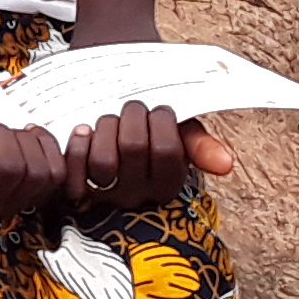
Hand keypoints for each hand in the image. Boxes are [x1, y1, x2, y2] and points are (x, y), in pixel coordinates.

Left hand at [57, 104, 237, 215]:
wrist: (108, 103)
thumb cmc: (146, 120)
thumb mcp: (177, 130)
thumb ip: (199, 144)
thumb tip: (225, 164)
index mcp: (166, 183)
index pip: (168, 153)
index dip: (161, 121)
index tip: (158, 109)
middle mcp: (137, 195)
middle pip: (134, 149)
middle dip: (132, 115)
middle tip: (132, 108)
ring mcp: (103, 195)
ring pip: (104, 161)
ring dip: (105, 127)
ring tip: (109, 119)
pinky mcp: (73, 189)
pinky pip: (72, 170)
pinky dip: (77, 144)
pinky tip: (83, 130)